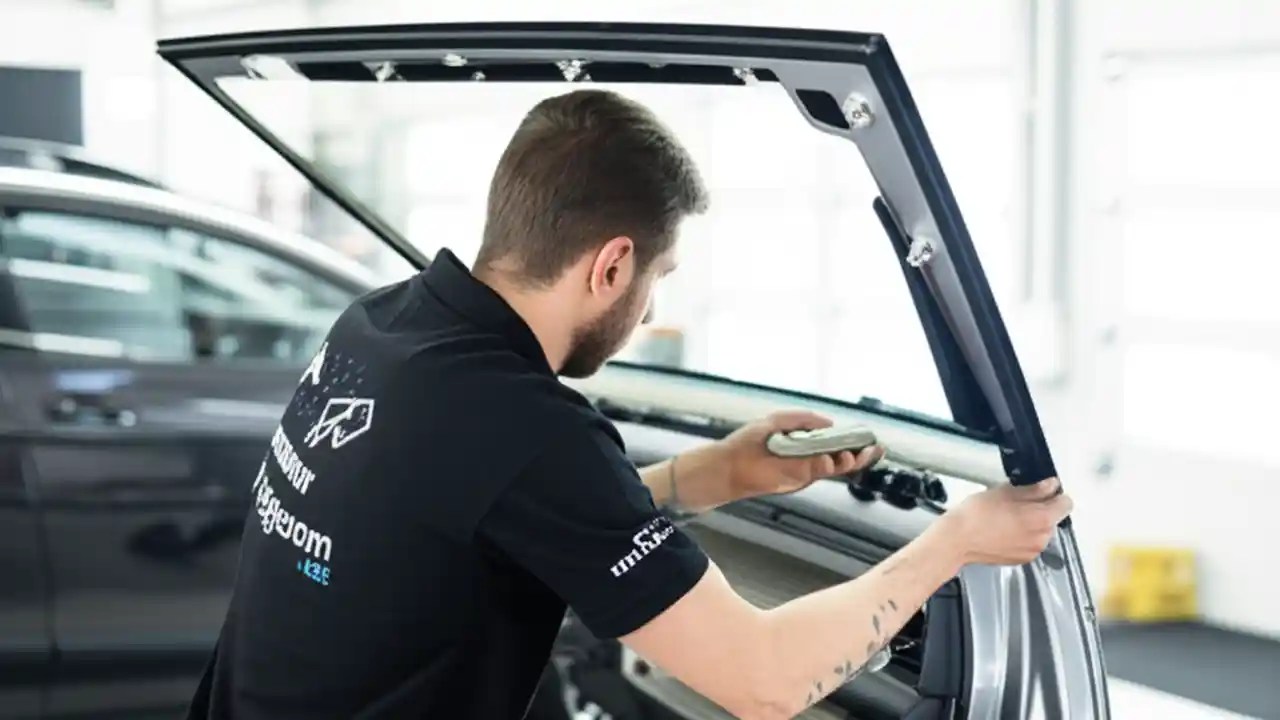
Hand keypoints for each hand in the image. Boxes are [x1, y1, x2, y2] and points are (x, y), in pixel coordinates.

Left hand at [716, 411, 884, 501]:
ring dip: (847, 462)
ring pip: (833, 468)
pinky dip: (826, 466)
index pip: (835, 443)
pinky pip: (816, 472)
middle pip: (841, 459)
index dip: (853, 441)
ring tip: (855, 454)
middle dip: (860, 455)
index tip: (869, 437)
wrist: (727, 464)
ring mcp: (803, 470)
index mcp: (806, 444)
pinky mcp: (795, 479)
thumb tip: (830, 422)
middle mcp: (808, 459)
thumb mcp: (777, 421)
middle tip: (874, 448)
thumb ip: (803, 418)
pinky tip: (832, 459)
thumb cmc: (748, 443)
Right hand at [936, 476, 1072, 565]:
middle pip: (1052, 518)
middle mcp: (1042, 538)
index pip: (1066, 503)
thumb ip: (1034, 489)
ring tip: (1006, 518)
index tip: (1041, 490)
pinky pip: (1029, 544)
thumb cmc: (976, 515)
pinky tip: (1002, 530)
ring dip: (1030, 524)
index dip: (1053, 494)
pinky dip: (1021, 537)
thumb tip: (1051, 485)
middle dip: (1040, 509)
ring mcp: (1032, 551)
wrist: (957, 541)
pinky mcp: (1021, 560)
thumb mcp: (1006, 492)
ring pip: (1040, 532)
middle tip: (1015, 503)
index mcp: (1043, 518)